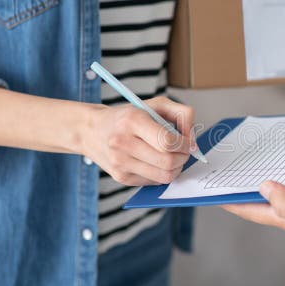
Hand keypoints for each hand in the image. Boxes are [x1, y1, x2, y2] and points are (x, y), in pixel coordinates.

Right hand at [81, 96, 195, 185]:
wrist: (91, 130)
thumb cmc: (127, 116)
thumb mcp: (155, 104)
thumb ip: (181, 114)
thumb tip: (193, 141)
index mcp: (132, 120)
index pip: (168, 142)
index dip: (185, 144)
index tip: (188, 142)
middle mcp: (122, 143)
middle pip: (168, 162)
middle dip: (183, 158)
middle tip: (184, 151)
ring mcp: (120, 163)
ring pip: (164, 176)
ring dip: (176, 168)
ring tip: (173, 157)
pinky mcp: (121, 178)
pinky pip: (154, 181)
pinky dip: (162, 173)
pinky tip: (157, 162)